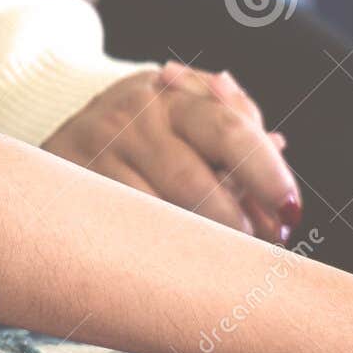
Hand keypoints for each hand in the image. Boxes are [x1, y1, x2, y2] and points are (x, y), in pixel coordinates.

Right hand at [42, 62, 300, 241]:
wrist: (59, 123)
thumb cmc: (151, 126)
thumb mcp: (190, 112)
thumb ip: (237, 128)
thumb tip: (279, 150)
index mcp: (175, 96)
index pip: (229, 131)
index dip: (265, 174)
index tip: (292, 210)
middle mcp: (132, 118)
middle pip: (194, 180)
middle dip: (234, 221)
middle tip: (260, 245)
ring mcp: (96, 152)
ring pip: (158, 212)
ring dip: (201, 240)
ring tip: (227, 255)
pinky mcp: (71, 186)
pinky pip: (126, 227)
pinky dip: (161, 246)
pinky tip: (180, 256)